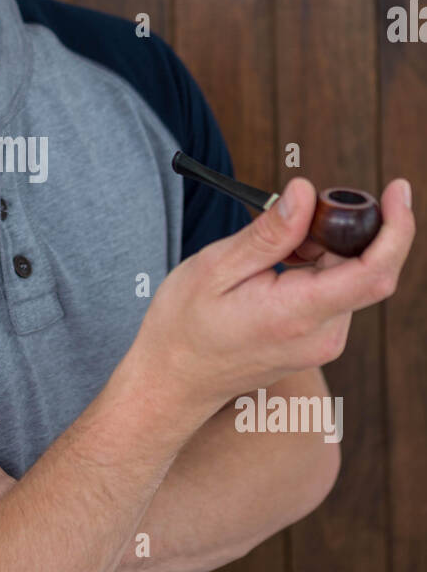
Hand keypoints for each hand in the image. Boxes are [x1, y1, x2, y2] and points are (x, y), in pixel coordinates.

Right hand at [130, 175, 414, 429]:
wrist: (173, 382)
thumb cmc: (184, 326)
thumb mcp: (216, 268)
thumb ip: (269, 233)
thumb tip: (306, 193)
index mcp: (297, 315)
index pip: (373, 271)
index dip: (396, 228)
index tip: (396, 190)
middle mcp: (322, 335)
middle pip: (364, 268)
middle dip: (342, 229)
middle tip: (296, 212)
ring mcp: (323, 344)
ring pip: (349, 278)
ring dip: (325, 249)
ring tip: (270, 252)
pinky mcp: (318, 343)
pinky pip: (336, 294)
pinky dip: (318, 268)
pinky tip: (279, 268)